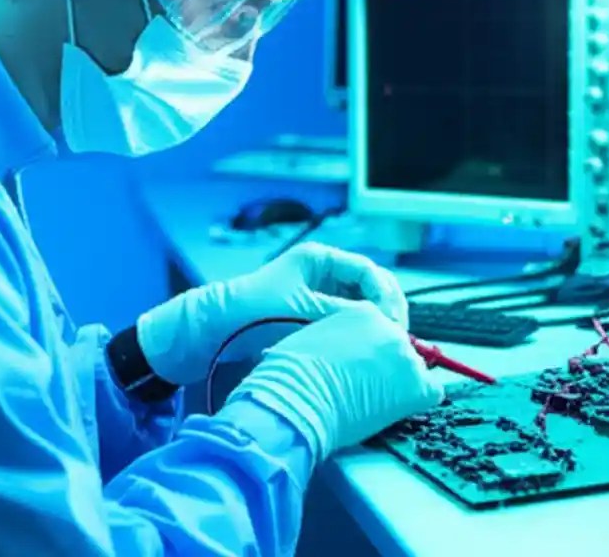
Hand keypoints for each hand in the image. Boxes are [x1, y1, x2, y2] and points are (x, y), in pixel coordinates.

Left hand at [137, 243, 405, 383]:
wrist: (213, 329)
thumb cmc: (252, 312)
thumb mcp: (303, 310)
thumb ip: (343, 313)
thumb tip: (380, 323)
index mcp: (320, 258)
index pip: (369, 271)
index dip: (385, 295)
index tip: (392, 320)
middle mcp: (323, 271)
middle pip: (369, 287)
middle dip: (384, 310)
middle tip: (395, 335)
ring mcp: (319, 292)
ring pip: (360, 306)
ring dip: (372, 323)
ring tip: (382, 345)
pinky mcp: (312, 314)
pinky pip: (345, 320)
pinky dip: (356, 332)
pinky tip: (363, 349)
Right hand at [226, 302, 444, 459]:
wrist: (298, 398)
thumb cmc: (292, 373)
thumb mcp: (312, 338)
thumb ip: (334, 337)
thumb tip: (336, 353)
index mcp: (363, 312)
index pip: (381, 330)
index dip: (370, 354)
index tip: (359, 369)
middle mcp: (390, 329)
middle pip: (399, 348)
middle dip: (387, 367)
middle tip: (367, 388)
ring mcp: (406, 357)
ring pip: (414, 370)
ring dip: (400, 384)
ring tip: (375, 402)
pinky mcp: (417, 386)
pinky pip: (432, 392)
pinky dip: (419, 400)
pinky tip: (400, 408)